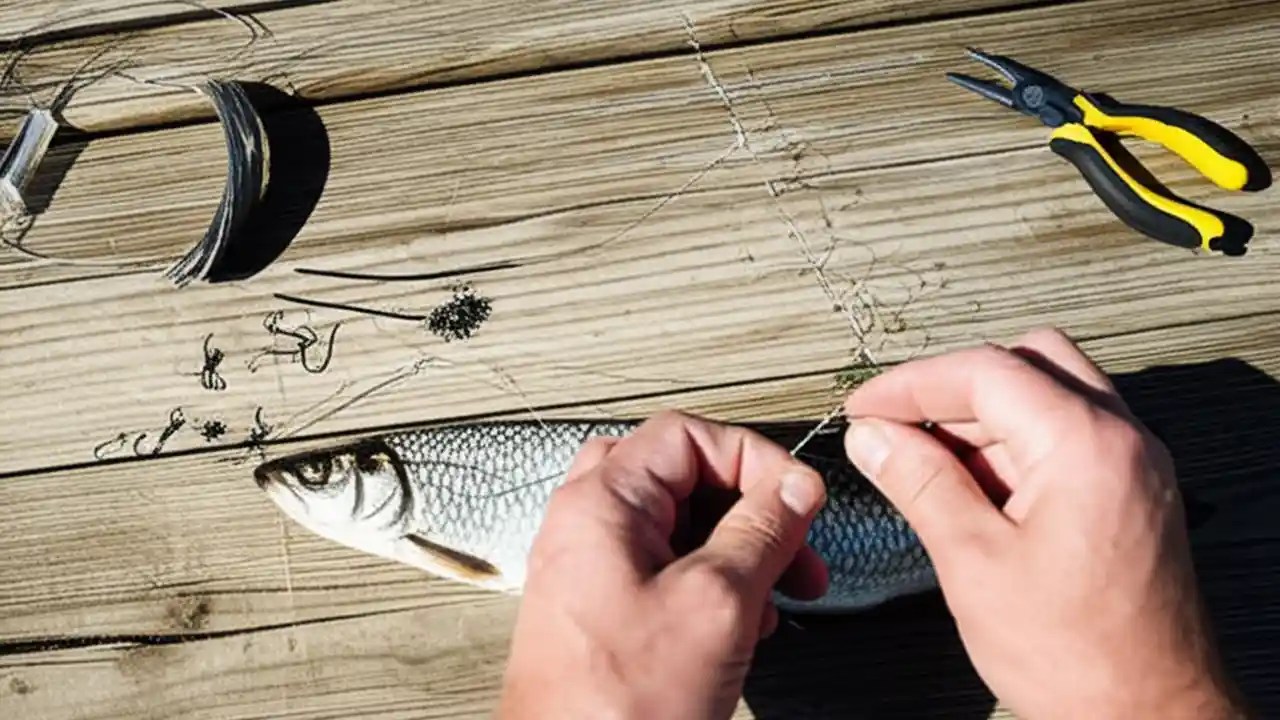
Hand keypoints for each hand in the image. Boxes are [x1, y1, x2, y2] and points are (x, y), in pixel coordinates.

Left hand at [497, 411, 828, 719]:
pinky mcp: (602, 609)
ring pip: (680, 525)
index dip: (753, 458)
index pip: (687, 435)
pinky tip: (746, 623)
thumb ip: (762, 532)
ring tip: (781, 593)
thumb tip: (795, 485)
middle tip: (794, 542)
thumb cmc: (614, 707)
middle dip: (751, 507)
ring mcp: (591, 568)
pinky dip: (714, 584)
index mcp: (601, 502)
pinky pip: (667, 569)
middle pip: (685, 476)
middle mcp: (587, 525)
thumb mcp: (716, 604)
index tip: (798, 498)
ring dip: (740, 550)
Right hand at [843, 329, 1243, 719]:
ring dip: (983, 415)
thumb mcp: (974, 563)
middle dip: (953, 387)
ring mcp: (1133, 464)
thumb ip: (920, 484)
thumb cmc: (1079, 658)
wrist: (1152, 718)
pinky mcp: (1132, 492)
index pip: (985, 372)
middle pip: (1026, 362)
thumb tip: (874, 436)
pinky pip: (1068, 433)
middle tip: (897, 426)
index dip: (911, 384)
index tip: (865, 408)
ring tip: (926, 464)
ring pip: (1048, 392)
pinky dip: (1015, 441)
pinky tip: (971, 487)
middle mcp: (1122, 440)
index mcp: (1085, 445)